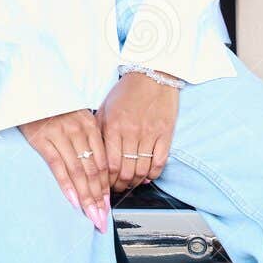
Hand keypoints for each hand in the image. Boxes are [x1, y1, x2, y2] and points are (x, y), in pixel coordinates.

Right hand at [17, 109, 109, 230]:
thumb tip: (97, 170)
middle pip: (93, 171)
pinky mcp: (42, 139)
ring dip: (86, 197)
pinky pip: (58, 166)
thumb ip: (87, 139)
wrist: (29, 89)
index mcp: (91, 126)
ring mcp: (61, 135)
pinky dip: (66, 185)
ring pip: (78, 172)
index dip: (106, 187)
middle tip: (102, 218)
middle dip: (99, 198)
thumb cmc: (54, 107)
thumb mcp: (76, 117)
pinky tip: (74, 201)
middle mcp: (79, 131)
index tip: (108, 205)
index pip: (103, 163)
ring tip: (91, 215)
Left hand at [97, 71, 178, 193]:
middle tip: (117, 188)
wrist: (152, 75)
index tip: (104, 185)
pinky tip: (147, 175)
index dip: (106, 180)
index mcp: (114, 126)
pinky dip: (153, 174)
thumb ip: (99, 132)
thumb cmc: (126, 91)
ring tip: (130, 183)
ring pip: (142, 170)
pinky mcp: (166, 134)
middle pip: (125, 171)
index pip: (109, 165)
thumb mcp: (105, 108)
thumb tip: (96, 156)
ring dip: (135, 182)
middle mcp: (132, 132)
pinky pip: (160, 162)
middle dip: (120, 185)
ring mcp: (150, 134)